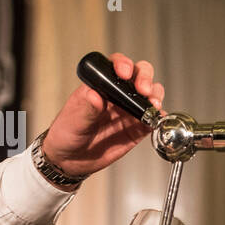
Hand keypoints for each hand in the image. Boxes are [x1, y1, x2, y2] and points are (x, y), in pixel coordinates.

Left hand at [40, 52, 164, 179]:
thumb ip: (85, 108)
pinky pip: (152, 120)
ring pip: (150, 95)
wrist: (70, 160)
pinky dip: (158, 118)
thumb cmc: (67, 134)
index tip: (123, 73)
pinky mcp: (137, 129)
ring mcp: (128, 111)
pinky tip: (156, 120)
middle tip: (143, 90)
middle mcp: (117, 95)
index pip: (115, 66)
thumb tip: (95, 96)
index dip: (123, 65)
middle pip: (139, 75)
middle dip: (145, 78)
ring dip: (155, 96)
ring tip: (153, 105)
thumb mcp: (72, 120)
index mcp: (100, 86)